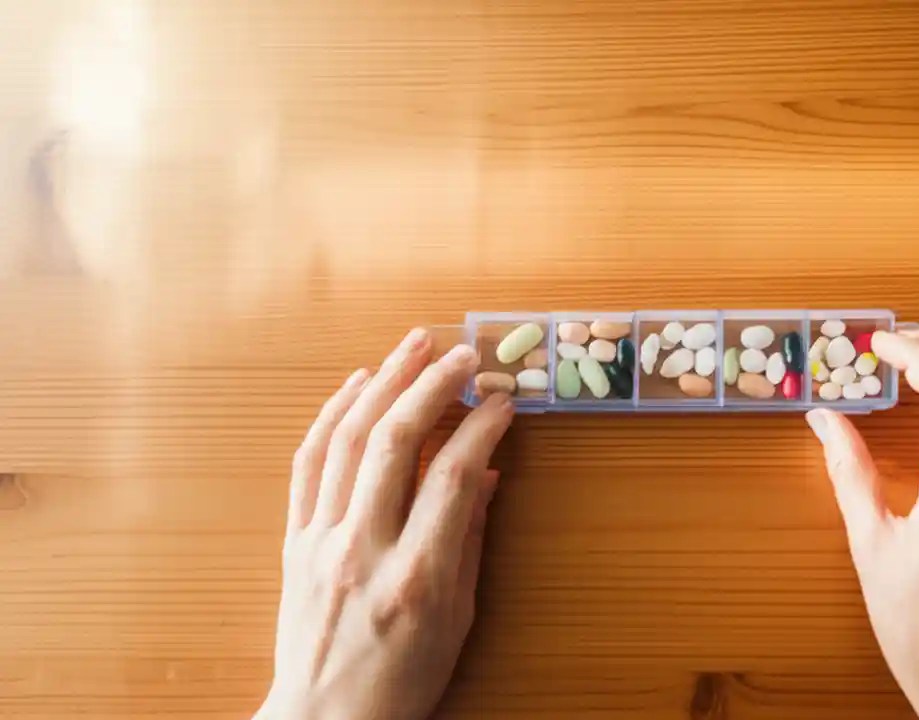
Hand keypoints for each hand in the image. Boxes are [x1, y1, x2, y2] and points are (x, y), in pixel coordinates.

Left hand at [256, 328, 514, 719]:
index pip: (453, 476)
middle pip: (395, 442)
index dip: (482, 427)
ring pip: (347, 440)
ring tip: (415, 344)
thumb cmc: (402, 680)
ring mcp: (320, 541)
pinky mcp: (293, 539)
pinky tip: (358, 383)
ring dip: (384, 382)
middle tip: (465, 353)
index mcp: (416, 576)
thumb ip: (471, 542)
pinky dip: (331, 415)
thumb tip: (486, 474)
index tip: (504, 401)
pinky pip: (308, 462)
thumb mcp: (458, 620)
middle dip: (432, 385)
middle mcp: (363, 549)